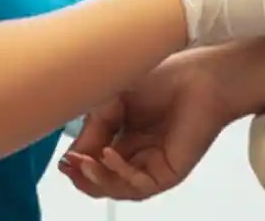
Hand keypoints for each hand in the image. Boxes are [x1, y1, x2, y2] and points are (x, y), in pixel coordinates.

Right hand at [57, 53, 231, 200]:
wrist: (201, 75)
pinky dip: (118, 174)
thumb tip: (74, 155)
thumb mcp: (114, 98)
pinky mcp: (169, 173)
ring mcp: (153, 166)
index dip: (76, 164)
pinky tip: (109, 156)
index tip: (62, 158)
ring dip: (95, 178)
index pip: (94, 162)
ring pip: (116, 189)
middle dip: (81, 176)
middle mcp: (138, 155)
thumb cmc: (166, 76)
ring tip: (84, 161)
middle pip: (102, 181)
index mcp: (124, 138)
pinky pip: (138, 186)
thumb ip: (95, 127)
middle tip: (68, 164)